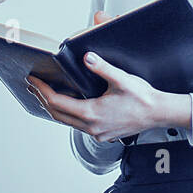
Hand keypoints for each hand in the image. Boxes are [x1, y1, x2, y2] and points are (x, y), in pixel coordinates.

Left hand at [26, 11, 191, 141]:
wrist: (160, 114)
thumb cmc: (143, 98)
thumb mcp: (122, 79)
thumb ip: (102, 68)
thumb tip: (86, 57)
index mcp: (92, 113)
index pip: (57, 102)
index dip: (42, 90)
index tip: (33, 79)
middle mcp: (91, 127)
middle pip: (57, 113)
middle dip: (42, 98)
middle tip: (32, 84)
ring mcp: (96, 133)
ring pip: (66, 120)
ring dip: (53, 106)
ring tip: (43, 92)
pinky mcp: (102, 134)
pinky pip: (77, 124)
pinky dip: (66, 113)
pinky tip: (66, 103)